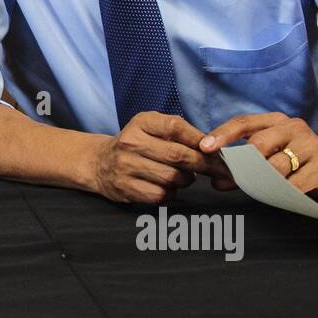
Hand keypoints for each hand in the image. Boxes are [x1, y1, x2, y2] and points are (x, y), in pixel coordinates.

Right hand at [91, 111, 232, 204]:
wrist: (99, 162)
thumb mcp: (151, 127)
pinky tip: (167, 186)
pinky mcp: (126, 188)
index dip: (200, 139)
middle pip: (178, 155)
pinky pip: (161, 195)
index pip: (176, 127)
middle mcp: (131, 142)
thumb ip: (178, 131)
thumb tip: (211, 145)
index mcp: (141, 123)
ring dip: (186, 180)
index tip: (216, 149)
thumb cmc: (135, 144)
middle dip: (203, 164)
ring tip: (184, 176)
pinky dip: (171, 193)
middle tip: (218, 170)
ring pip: (172, 178)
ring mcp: (126, 166)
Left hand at [198, 112, 317, 201]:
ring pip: (276, 167)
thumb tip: (217, 180)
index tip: (205, 147)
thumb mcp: (274, 152)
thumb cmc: (299, 157)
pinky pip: (295, 184)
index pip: (244, 123)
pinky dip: (283, 192)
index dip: (222, 135)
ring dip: (261, 182)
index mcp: (276, 121)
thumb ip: (246, 162)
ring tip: (257, 189)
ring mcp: (310, 146)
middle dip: (241, 165)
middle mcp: (294, 128)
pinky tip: (281, 195)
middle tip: (231, 180)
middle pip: (259, 145)